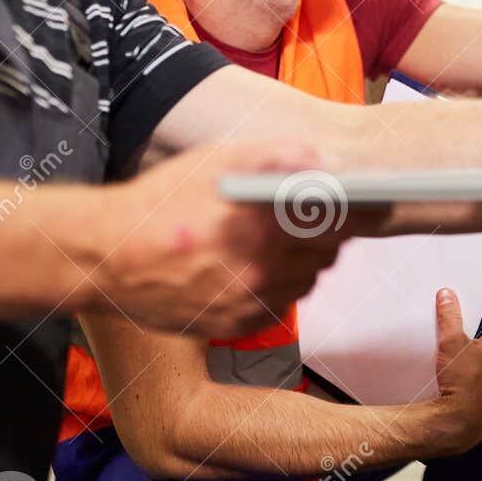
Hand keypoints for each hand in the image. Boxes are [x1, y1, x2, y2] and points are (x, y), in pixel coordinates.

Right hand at [98, 141, 382, 336]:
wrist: (107, 257)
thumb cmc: (159, 202)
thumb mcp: (214, 159)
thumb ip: (274, 154)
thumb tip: (319, 159)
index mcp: (262, 223)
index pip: (339, 221)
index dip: (362, 211)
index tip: (374, 202)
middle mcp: (262, 268)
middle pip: (326, 254)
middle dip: (328, 235)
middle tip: (318, 219)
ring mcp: (249, 302)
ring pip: (305, 282)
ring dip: (305, 262)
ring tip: (286, 241)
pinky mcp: (235, 326)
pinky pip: (279, 306)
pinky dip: (279, 287)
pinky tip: (261, 267)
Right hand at [422, 288, 481, 456]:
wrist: (462, 423)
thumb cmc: (462, 382)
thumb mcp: (450, 342)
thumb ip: (449, 316)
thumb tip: (447, 295)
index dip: (471, 311)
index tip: (456, 311)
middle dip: (469, 332)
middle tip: (449, 333)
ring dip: (469, 352)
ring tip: (449, 355)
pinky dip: (471, 369)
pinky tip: (454, 374)